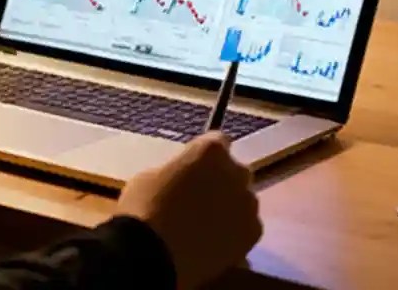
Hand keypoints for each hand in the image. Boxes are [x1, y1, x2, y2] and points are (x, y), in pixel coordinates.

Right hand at [116, 132, 261, 288]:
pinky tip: (214, 242)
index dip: (204, 156)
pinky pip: (246, 226)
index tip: (194, 167)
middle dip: (221, 180)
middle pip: (234, 171)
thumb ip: (178, 170)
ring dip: (229, 206)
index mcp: (211, 151)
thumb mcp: (152, 175)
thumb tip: (185, 177)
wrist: (152, 256)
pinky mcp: (253, 233)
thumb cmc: (144, 209)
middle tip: (199, 198)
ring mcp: (248, 204)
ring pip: (242, 200)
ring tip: (206, 225)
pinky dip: (234, 232)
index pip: (217, 141)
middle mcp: (237, 172)